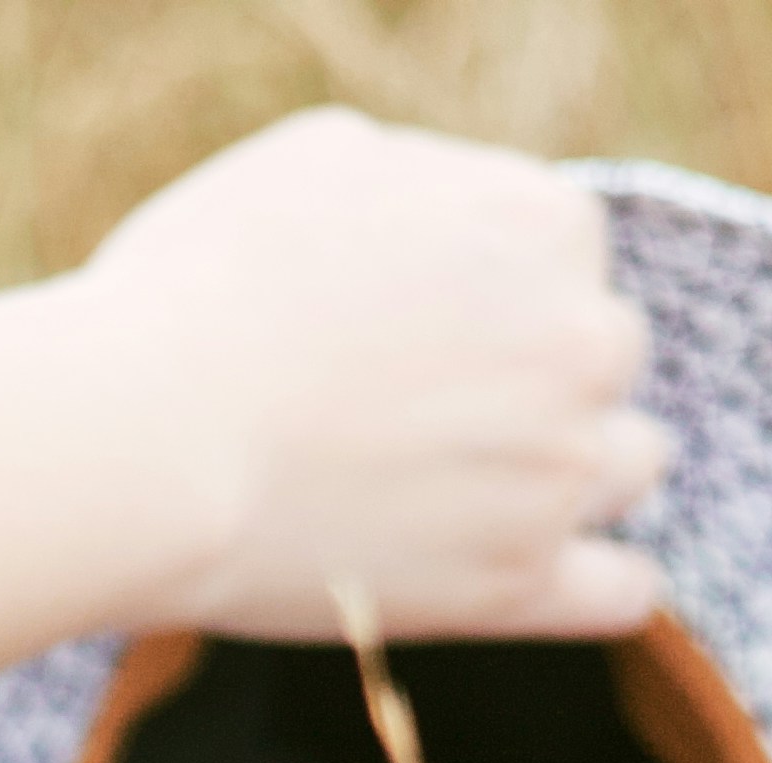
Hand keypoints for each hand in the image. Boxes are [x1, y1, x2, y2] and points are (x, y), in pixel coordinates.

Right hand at [74, 113, 667, 644]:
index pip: (560, 251)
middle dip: (535, 376)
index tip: (411, 325)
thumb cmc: (201, 293)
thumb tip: (451, 223)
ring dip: (571, 469)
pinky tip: (544, 571)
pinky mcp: (519, 584)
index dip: (485, 288)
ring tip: (474, 490)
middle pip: (601, 354)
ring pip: (630, 465)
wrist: (141, 444)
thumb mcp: (315, 162)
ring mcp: (559, 469)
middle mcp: (582, 340)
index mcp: (544, 224)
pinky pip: (621, 591)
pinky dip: (597, 581)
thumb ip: (423, 182)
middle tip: (424, 408)